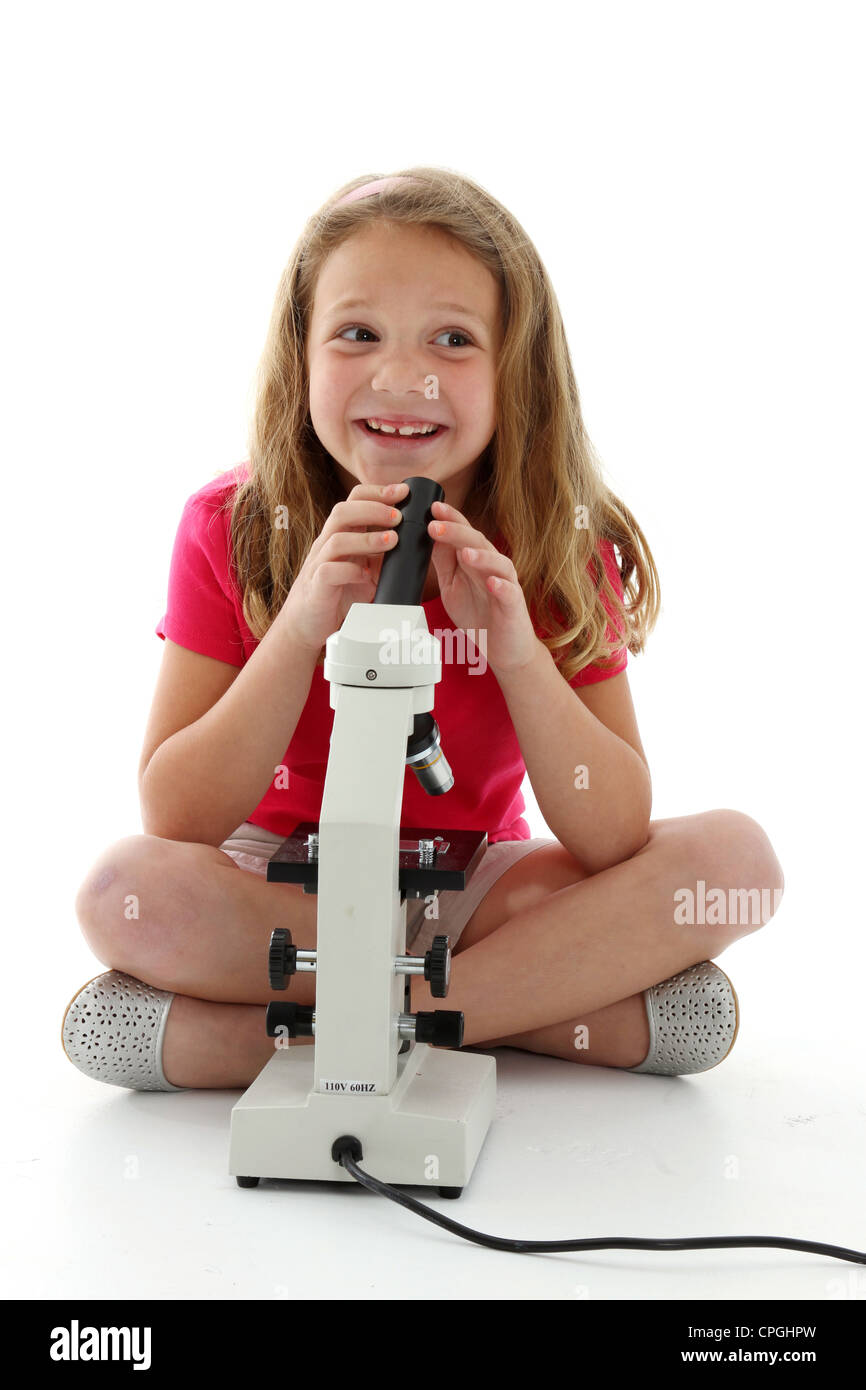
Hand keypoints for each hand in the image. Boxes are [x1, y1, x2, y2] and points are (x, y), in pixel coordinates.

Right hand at [279, 481, 409, 652]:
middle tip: (399, 516)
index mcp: (340, 534)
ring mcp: (319, 564)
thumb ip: (382, 554)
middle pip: (343, 512)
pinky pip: (329, 572)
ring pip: (337, 540)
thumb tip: (415, 541)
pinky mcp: (316, 587)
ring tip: (393, 540)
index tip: (403, 491)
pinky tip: (366, 575)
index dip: (377, 492)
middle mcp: (326, 544)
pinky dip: (350, 571)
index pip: (353, 500)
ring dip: (367, 538)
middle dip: (373, 509)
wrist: (308, 623)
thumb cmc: (339, 592)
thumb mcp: (365, 568)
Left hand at [426, 500, 539, 674]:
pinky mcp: (514, 604)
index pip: (463, 533)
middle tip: (435, 525)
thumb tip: (428, 537)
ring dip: (481, 555)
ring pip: (497, 562)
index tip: (431, 508)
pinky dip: (501, 585)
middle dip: (456, 532)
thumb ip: (444, 562)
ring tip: (464, 552)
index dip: (450, 519)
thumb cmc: (478, 614)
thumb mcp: (452, 586)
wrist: (503, 648)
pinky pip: (510, 591)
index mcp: (476, 559)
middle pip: (477, 541)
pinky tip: (491, 582)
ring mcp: (506, 583)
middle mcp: (492, 566)